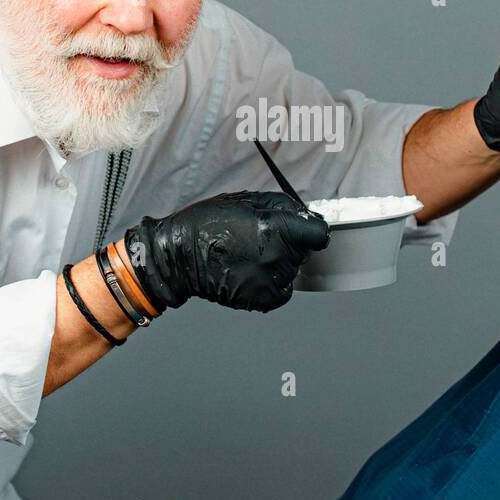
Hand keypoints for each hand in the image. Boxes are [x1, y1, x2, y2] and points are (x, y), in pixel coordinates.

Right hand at [124, 191, 330, 313]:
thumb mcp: (245, 199)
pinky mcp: (263, 299)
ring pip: (292, 270)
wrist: (180, 257)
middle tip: (260, 240)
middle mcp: (278, 255)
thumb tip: (305, 215)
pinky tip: (251, 272)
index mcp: (276, 228)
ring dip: (279, 263)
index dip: (310, 230)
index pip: (319, 233)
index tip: (303, 230)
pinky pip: (282, 290)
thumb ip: (282, 205)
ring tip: (249, 256)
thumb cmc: (206, 225)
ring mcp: (271, 280)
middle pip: (304, 251)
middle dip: (290, 244)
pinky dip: (272, 283)